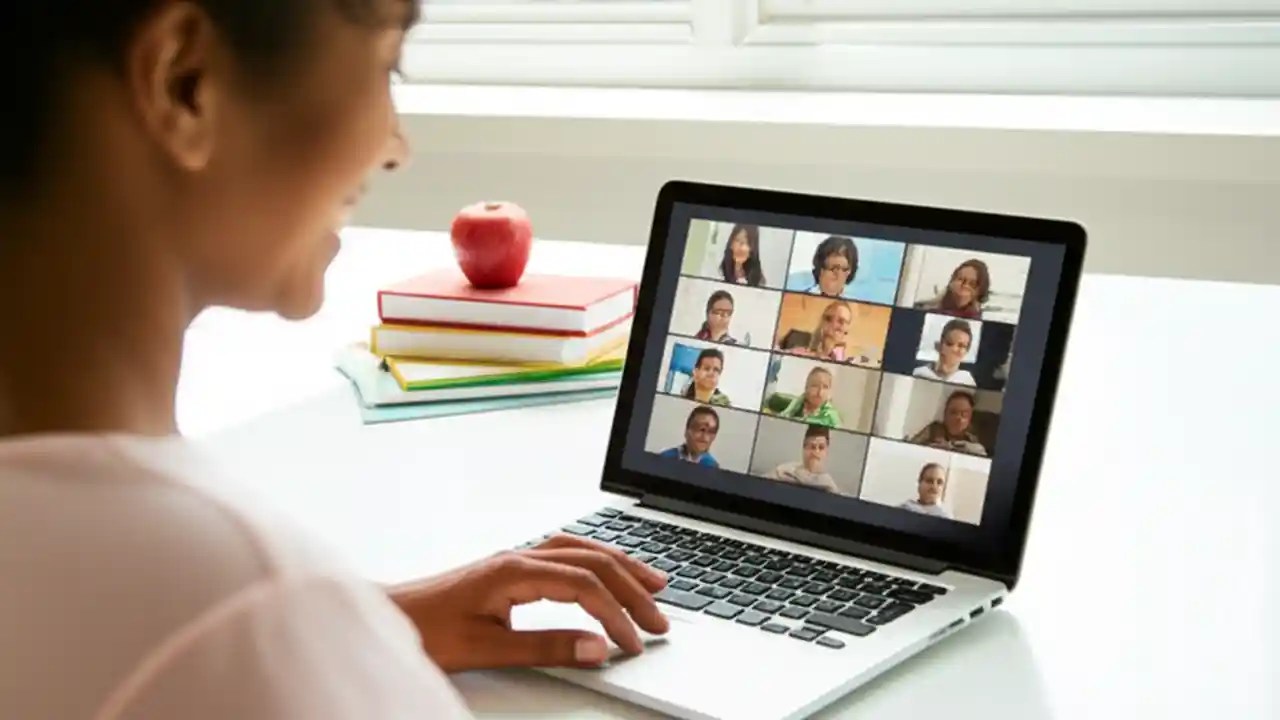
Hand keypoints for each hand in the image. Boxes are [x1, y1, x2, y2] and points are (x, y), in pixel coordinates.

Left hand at [389, 534, 669, 672]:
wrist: (388, 615)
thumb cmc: (426, 630)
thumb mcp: (487, 648)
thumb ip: (545, 647)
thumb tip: (596, 647)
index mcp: (514, 570)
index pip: (584, 586)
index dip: (616, 615)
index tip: (633, 643)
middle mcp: (518, 556)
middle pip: (592, 562)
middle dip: (632, 590)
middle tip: (660, 619)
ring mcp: (514, 558)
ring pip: (582, 550)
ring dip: (621, 567)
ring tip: (654, 583)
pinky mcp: (509, 566)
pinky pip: (566, 552)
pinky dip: (596, 561)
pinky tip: (606, 570)